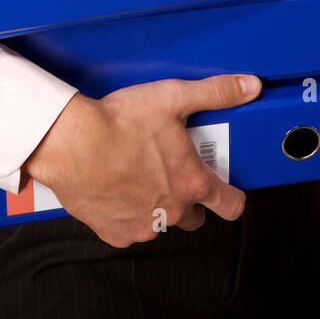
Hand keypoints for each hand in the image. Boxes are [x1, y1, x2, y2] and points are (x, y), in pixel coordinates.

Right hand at [21, 73, 261, 247]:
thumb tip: (248, 87)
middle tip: (174, 172)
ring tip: (141, 174)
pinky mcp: (114, 232)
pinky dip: (126, 213)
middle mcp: (171, 211)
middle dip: (190, 199)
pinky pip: (129, 229)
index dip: (233, 197)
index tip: (228, 191)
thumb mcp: (174, 97)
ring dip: (156, 205)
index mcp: (191, 183)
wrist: (71, 142)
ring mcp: (142, 226)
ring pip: (161, 223)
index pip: (230, 206)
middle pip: (195, 217)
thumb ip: (216, 93)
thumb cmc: (119, 123)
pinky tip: (118, 188)